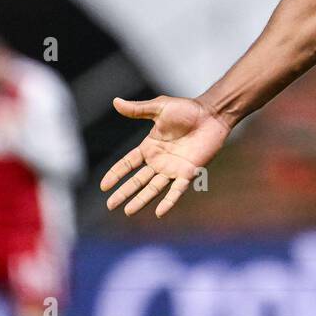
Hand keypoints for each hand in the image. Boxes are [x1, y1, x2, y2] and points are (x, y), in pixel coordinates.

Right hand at [100, 95, 232, 217]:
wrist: (211, 114)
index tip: (103, 186)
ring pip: (153, 189)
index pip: (128, 163)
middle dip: (124, 192)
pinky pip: (177, 190)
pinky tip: (159, 213)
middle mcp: (159, 160)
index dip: (116, 174)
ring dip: (140, 200)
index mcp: (150, 147)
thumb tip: (115, 101)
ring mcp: (173, 168)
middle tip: (110, 205)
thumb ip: (137, 109)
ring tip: (127, 212)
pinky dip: (169, 201)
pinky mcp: (188, 172)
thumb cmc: (187, 109)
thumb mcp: (159, 108)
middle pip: (137, 180)